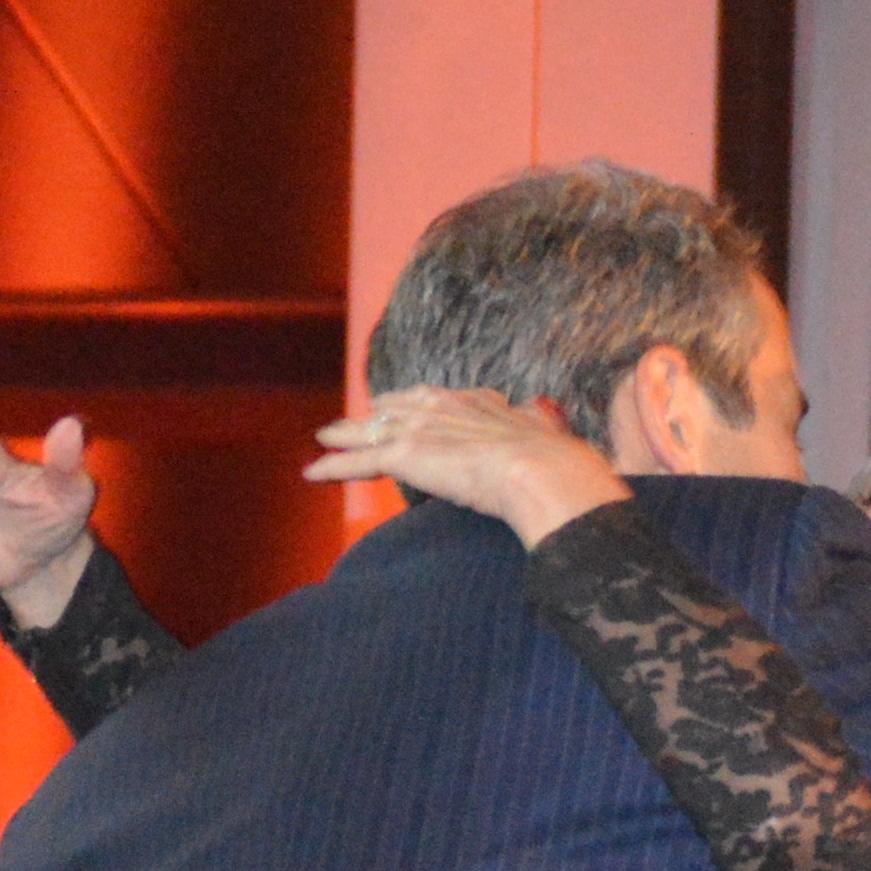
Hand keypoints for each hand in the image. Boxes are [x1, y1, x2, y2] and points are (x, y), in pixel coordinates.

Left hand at [306, 388, 631, 546]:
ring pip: (373, 430)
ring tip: (323, 439)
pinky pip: (360, 461)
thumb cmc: (557, 463)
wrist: (545, 472)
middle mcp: (448, 406)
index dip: (417, 402)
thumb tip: (546, 409)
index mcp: (482, 402)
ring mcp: (424, 428)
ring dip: (345, 437)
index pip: (440, 398)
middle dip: (375, 413)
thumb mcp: (550, 431)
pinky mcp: (407, 454)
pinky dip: (334, 466)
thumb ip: (541, 420)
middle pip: (400, 407)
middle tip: (353, 419)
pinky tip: (312, 472)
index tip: (403, 404)